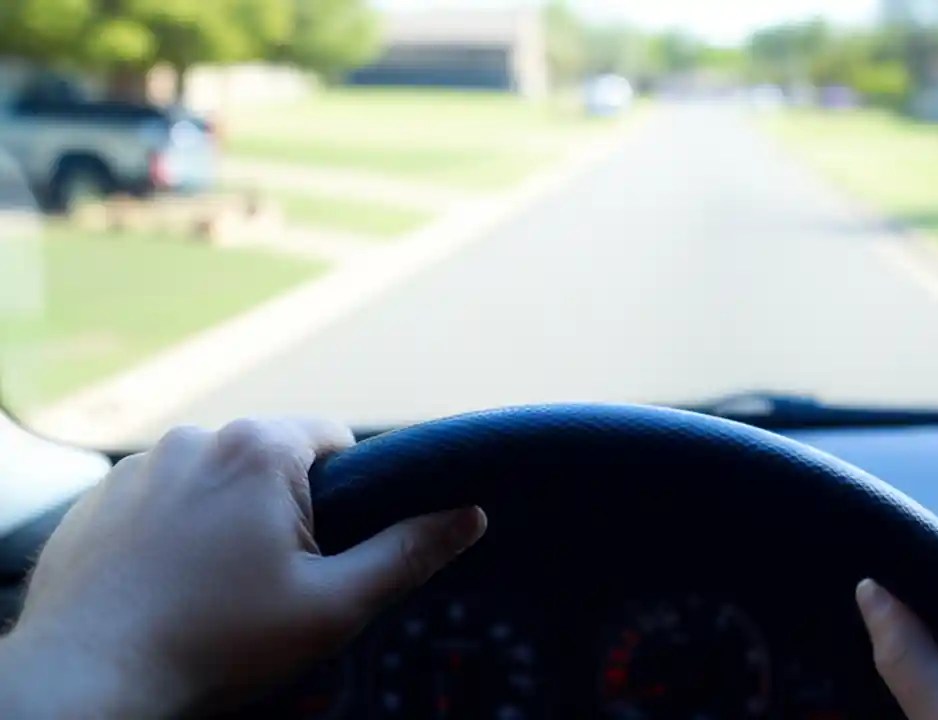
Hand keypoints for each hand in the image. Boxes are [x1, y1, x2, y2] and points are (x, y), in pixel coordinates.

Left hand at [0, 418, 486, 718]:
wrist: (89, 680)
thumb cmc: (217, 643)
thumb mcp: (333, 606)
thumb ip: (408, 552)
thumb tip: (472, 514)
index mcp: (260, 449)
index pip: (335, 440)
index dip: (345, 498)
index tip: (323, 552)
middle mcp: (196, 438)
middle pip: (273, 460)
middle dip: (284, 509)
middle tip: (270, 581)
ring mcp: (139, 465)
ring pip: (216, 479)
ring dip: (228, 517)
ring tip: (214, 587)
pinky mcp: (99, 497)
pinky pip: (162, 497)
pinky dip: (176, 529)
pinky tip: (170, 583)